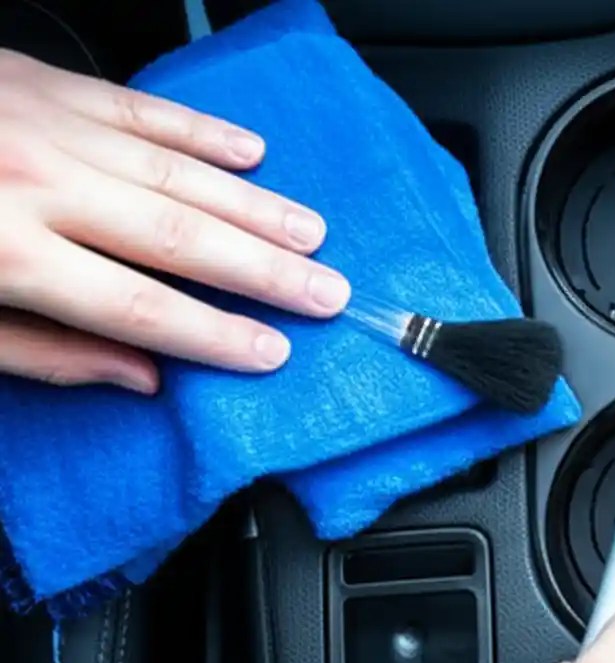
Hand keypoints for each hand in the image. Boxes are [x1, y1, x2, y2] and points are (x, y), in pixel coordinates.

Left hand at [0, 50, 349, 393]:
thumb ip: (38, 351)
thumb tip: (138, 373)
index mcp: (4, 255)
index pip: (138, 306)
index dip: (215, 335)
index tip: (272, 352)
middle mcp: (35, 183)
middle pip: (178, 237)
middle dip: (263, 272)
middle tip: (328, 294)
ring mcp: (43, 123)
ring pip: (177, 169)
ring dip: (254, 205)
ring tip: (311, 234)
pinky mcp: (41, 81)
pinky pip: (143, 106)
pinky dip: (203, 130)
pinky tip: (253, 151)